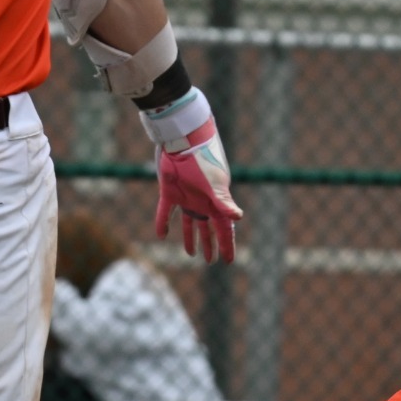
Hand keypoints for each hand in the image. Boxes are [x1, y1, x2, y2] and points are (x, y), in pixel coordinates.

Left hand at [155, 120, 241, 262]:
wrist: (184, 139)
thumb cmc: (203, 161)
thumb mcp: (214, 184)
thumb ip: (223, 202)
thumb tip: (238, 217)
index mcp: (215, 203)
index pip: (223, 229)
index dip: (226, 245)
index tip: (228, 261)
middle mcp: (202, 202)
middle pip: (207, 228)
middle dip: (210, 244)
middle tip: (211, 261)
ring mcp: (186, 197)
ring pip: (189, 222)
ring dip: (191, 237)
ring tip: (191, 254)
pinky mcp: (169, 191)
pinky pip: (165, 211)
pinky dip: (163, 223)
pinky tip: (161, 235)